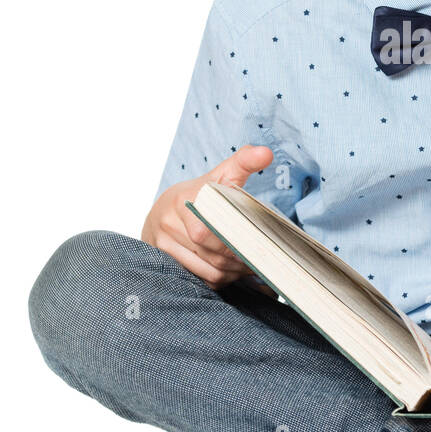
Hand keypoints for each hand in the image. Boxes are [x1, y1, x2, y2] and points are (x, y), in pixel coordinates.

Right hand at [142, 145, 273, 285]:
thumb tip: (266, 153)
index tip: (256, 242)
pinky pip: (199, 277)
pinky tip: (232, 272)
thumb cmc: (198, 194)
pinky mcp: (164, 260)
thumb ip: (243, 162)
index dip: (234, 238)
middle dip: (237, 256)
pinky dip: (219, 278)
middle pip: (210, 249)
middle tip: (259, 257)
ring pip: (207, 267)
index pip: (210, 226)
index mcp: (185, 198)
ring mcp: (164, 242)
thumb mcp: (219, 175)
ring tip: (248, 265)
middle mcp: (169, 221)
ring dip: (232, 271)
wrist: (162, 212)